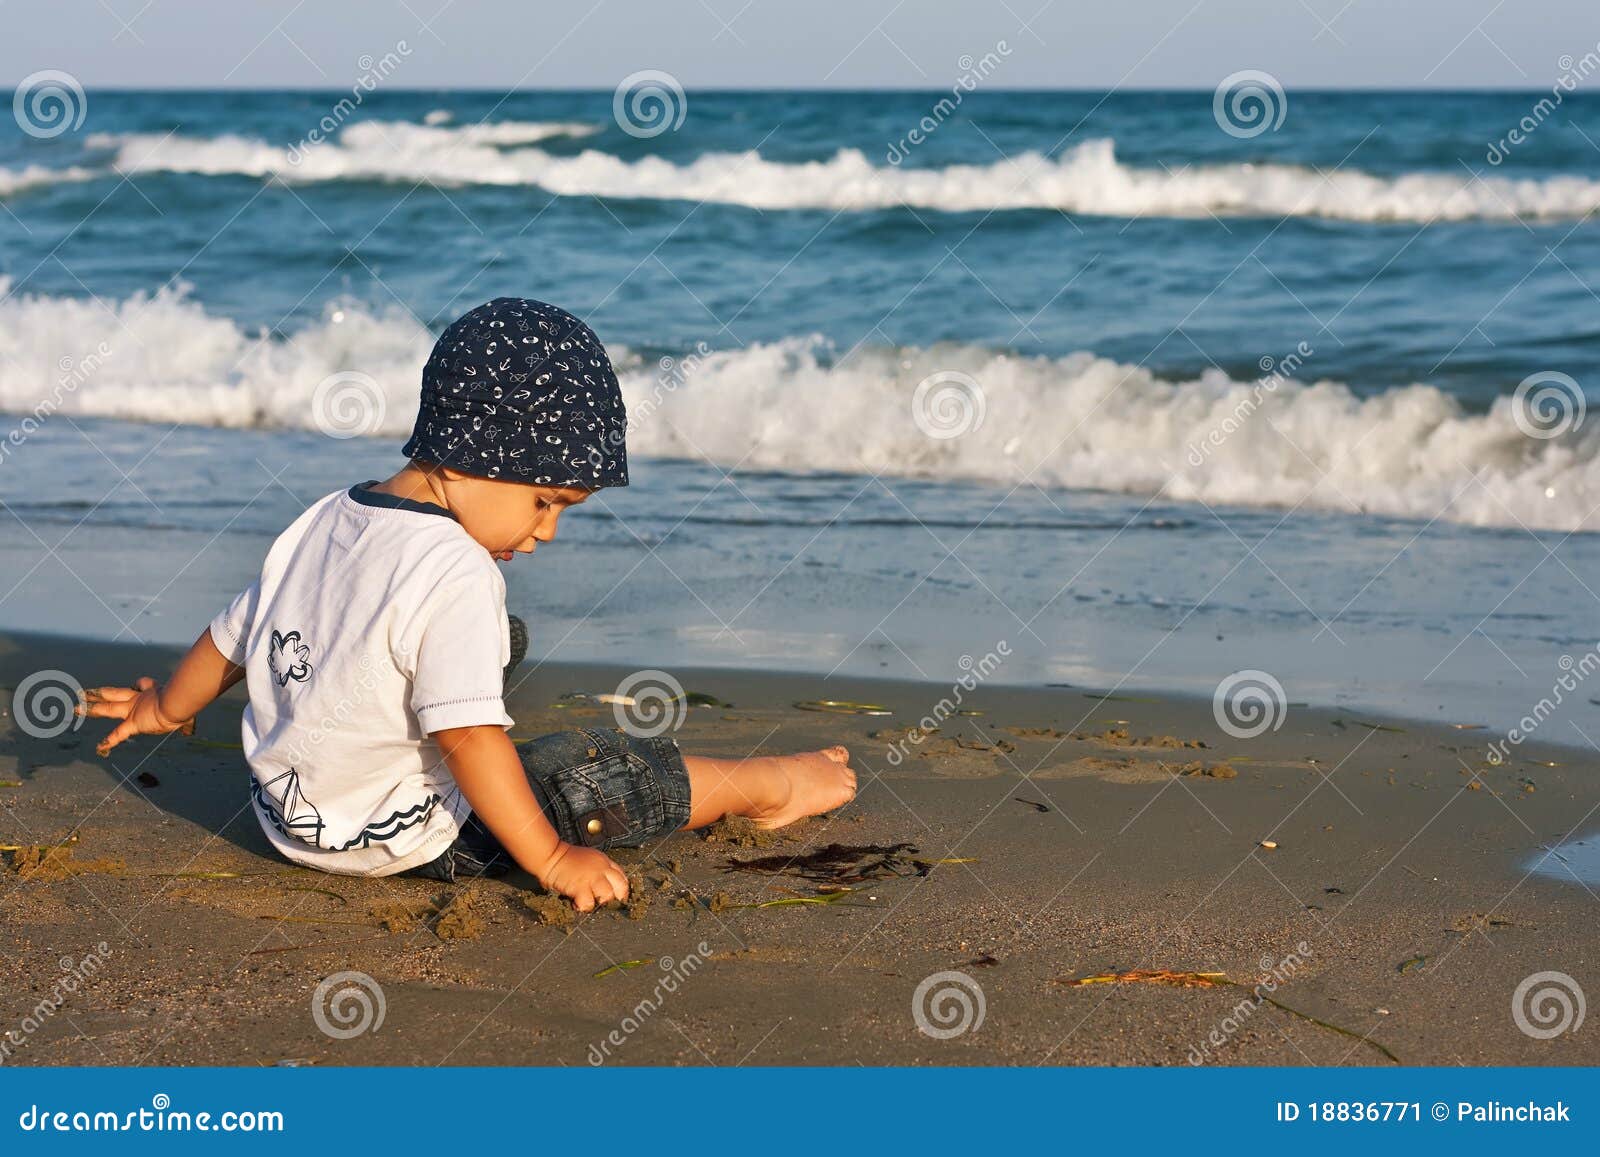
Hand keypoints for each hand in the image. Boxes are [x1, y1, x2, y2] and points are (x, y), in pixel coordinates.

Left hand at [78, 677, 194, 756]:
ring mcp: (133, 708)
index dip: (141, 684)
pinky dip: (110, 741)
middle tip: (85, 692)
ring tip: (76, 709)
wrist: (178, 703)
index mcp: (153, 692)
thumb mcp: (187, 710)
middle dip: (100, 693)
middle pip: (114, 693)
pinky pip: (119, 734)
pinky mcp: (133, 722)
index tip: (138, 684)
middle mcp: (139, 698)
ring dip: (92, 709)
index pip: (142, 684)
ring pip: (108, 707)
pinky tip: (100, 748)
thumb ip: (186, 722)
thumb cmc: (185, 703)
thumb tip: (190, 731)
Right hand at [535, 842, 628, 911]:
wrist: (550, 855)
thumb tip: (605, 885)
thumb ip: (599, 870)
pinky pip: (588, 904)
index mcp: (604, 861)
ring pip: (607, 897)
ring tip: (587, 902)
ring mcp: (592, 878)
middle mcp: (601, 868)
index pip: (622, 878)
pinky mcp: (580, 887)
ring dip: (597, 903)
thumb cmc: (566, 858)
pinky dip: (582, 906)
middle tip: (601, 903)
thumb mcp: (589, 858)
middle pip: (619, 888)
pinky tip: (575, 903)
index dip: (621, 890)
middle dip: (612, 898)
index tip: (617, 898)